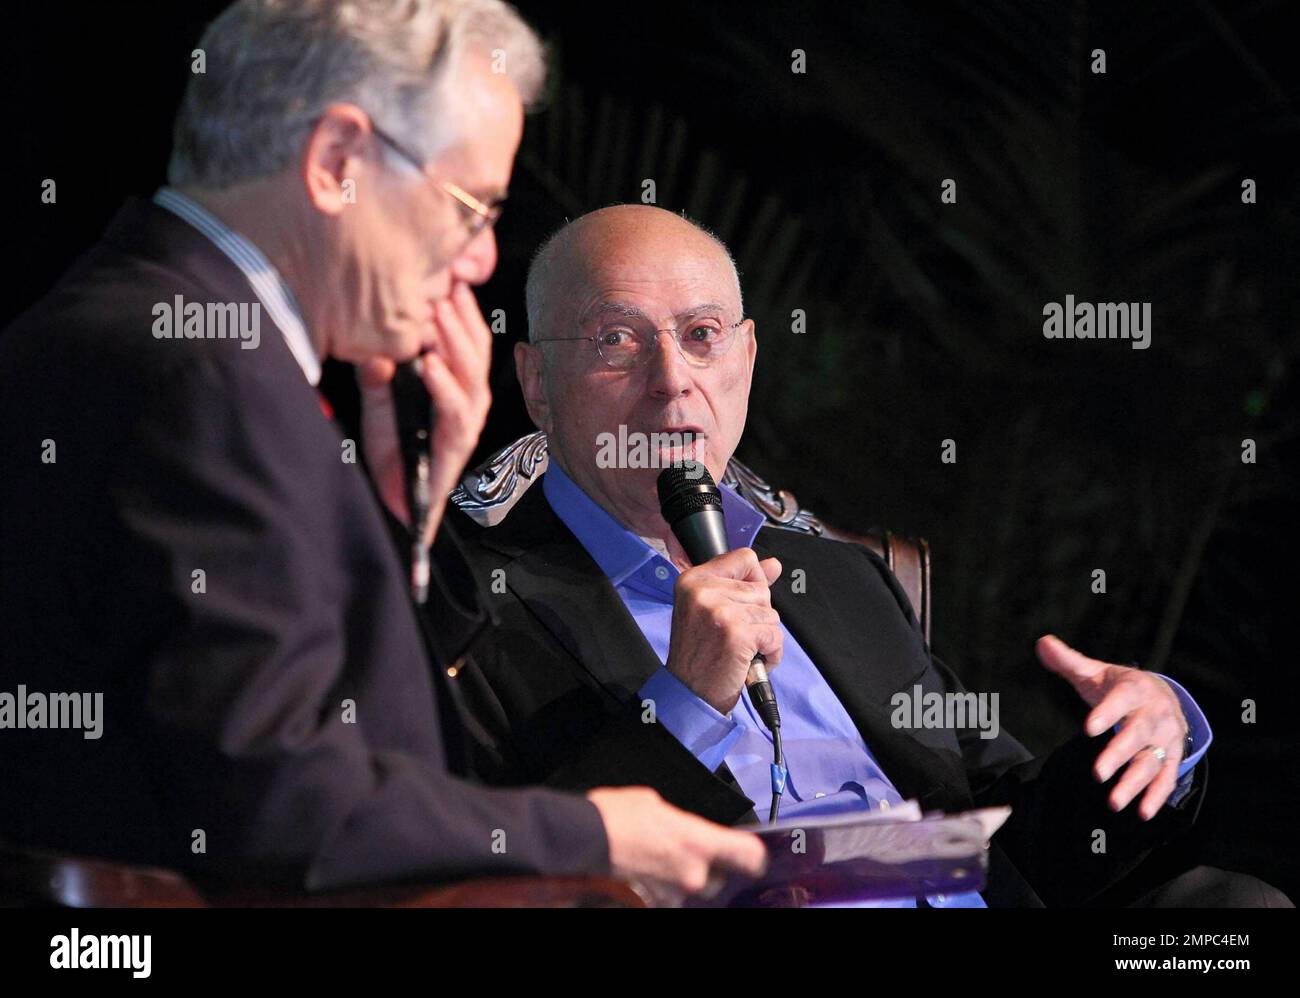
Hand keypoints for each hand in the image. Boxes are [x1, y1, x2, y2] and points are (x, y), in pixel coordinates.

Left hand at [359, 282, 491, 546]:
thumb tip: (373, 346)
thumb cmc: (395, 448)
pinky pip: (455, 408)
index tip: (445, 270)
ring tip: (438, 312)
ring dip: (455, 339)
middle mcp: (469, 394)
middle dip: (460, 311)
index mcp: (456, 378)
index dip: (460, 302)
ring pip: (471, 371)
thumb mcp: (378, 399)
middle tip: (443, 279)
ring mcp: (467, 418)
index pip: (465, 331)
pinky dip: (443, 385)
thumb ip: (377, 372)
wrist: (399, 502)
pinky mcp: (458, 442)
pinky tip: (429, 364)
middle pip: (475, 343)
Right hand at [586, 786, 766, 906]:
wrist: (580, 841)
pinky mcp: (651, 908)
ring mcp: (672, 896)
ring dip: (676, 882)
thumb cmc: (615, 817)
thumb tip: (682, 831)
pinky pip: (664, 901)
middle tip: (680, 855)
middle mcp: (692, 875)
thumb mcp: (656, 805)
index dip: (751, 857)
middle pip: (716, 880)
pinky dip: (656, 892)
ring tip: (650, 863)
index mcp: (700, 842)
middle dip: (704, 871)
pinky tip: (639, 876)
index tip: (748, 857)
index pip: (749, 857)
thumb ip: (681, 824)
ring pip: (687, 893)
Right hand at [666, 548, 782, 713]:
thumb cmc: (699, 653)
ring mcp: (720, 611)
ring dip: (763, 636)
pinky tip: (749, 661)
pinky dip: (770, 653)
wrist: (688, 692)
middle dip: (757, 616)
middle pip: (761, 590)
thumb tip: (773, 564)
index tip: (743, 603)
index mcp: (693, 580)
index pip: (744, 558)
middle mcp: (703, 591)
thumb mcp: (710, 610)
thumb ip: (743, 583)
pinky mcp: (736, 634)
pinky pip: (774, 635)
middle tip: (733, 635)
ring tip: (740, 650)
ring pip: (770, 614)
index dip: (753, 581)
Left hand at [1035, 634, 1190, 820]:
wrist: (1163, 694)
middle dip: (1119, 755)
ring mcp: (1166, 737)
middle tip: (1098, 774)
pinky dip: (1157, 795)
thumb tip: (1042, 643)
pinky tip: (1142, 812)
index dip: (1107, 713)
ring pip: (1152, 761)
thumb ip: (1069, 661)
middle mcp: (1154, 714)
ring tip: (1114, 802)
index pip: (1121, 700)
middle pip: (1138, 735)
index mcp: (1134, 689)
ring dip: (1135, 783)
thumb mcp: (1096, 671)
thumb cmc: (1120, 685)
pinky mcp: (1171, 756)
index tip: (1089, 727)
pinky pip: (1167, 777)